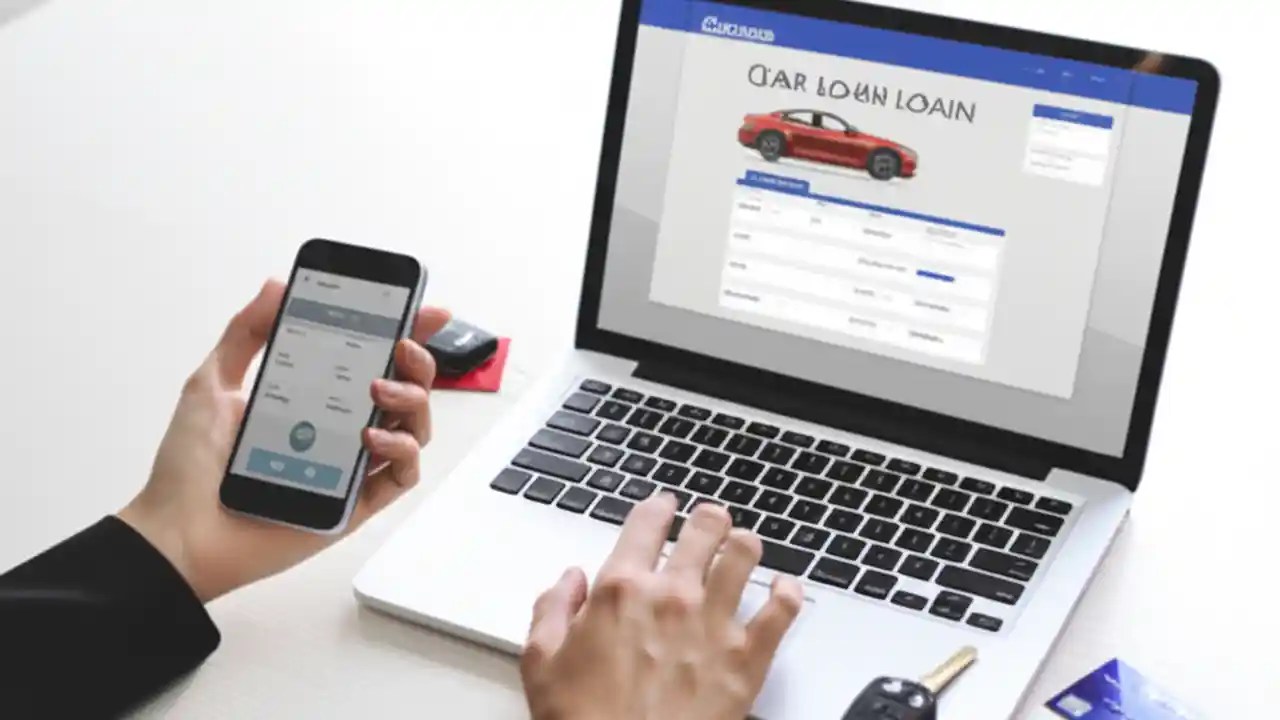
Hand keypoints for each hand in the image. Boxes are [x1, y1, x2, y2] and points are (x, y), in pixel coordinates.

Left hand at [117, 279, 450, 601]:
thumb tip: (277, 286)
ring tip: (380, 390)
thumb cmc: (189, 471)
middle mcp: (340, 431)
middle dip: (420, 362)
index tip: (426, 311)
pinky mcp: (356, 505)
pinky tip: (371, 437)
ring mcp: (352, 468)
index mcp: (315, 400)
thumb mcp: (211, 383)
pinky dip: (401, 451)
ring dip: (413, 401)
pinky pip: (402, 476)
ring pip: (415, 429)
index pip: (373, 359)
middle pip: (408, 390)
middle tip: (402, 347)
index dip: (407, 334)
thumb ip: (245, 332)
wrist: (178, 534)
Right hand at [520, 496, 803, 719]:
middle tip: (710, 523)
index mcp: (621, 590)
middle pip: (705, 528)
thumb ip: (552, 609)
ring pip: (746, 554)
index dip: (658, 507)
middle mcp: (672, 596)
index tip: (664, 507)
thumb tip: (569, 580)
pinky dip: (788, 593)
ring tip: (743, 547)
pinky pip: (782, 610)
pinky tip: (784, 589)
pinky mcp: (747, 658)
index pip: (647, 522)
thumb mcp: (541, 662)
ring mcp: (715, 624)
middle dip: (708, 520)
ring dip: (744, 545)